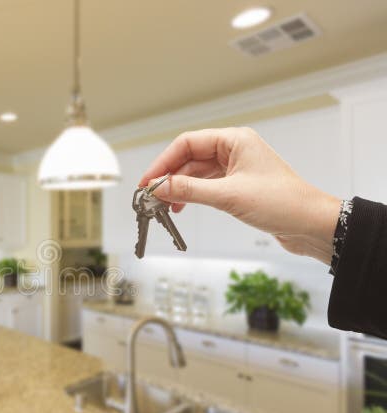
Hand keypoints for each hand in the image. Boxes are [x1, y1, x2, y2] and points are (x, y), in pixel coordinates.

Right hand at [138, 127, 340, 263]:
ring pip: (196, 173)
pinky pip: (206, 186)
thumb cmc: (282, 202)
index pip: (188, 143)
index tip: (149, 181)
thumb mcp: (228, 196)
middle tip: (151, 195)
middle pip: (189, 157)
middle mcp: (234, 150)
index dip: (164, 162)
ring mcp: (236, 168)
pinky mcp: (237, 186)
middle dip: (169, 176)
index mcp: (235, 140)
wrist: (310, 224)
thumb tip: (160, 187)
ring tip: (164, 205)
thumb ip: (190, 190)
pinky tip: (181, 206)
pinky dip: (191, 195)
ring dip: (179, 188)